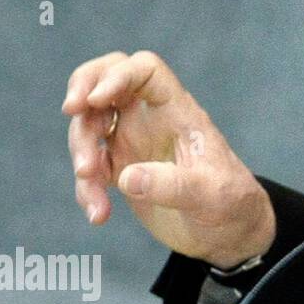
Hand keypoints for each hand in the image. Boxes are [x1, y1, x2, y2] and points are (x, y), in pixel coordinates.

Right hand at [63, 50, 275, 268]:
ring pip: (90, 127)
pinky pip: (90, 168)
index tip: (96, 100)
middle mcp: (152, 120)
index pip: (147, 71)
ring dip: (81, 153)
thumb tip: (127, 177)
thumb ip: (174, 186)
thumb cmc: (233, 204)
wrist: (230, 233)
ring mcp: (134, 143)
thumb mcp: (212, 196)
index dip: (118, 74)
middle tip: (71, 111)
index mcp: (179, 113)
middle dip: (83, 92)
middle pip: (106, 82)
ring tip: (94, 191)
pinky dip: (86, 188)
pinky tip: (98, 214)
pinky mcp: (121, 171)